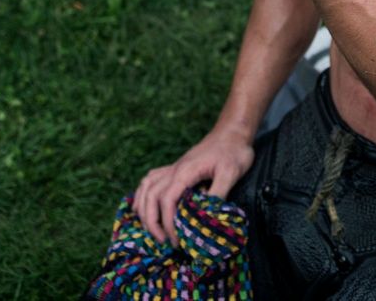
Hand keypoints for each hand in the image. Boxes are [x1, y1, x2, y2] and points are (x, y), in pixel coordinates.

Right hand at [133, 127, 254, 245]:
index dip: (168, 222)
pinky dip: (142, 194)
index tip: (175, 240)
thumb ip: (219, 192)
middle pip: (151, 196)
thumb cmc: (233, 151)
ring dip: (144, 209)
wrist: (232, 132)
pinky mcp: (175, 168)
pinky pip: (150, 180)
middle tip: (163, 242)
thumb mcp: (232, 172)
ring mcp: (173, 168)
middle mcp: (174, 170)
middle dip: (152, 221)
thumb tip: (206, 215)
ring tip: (151, 229)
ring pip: (146, 188)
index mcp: (185, 172)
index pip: (167, 200)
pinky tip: (143, 205)